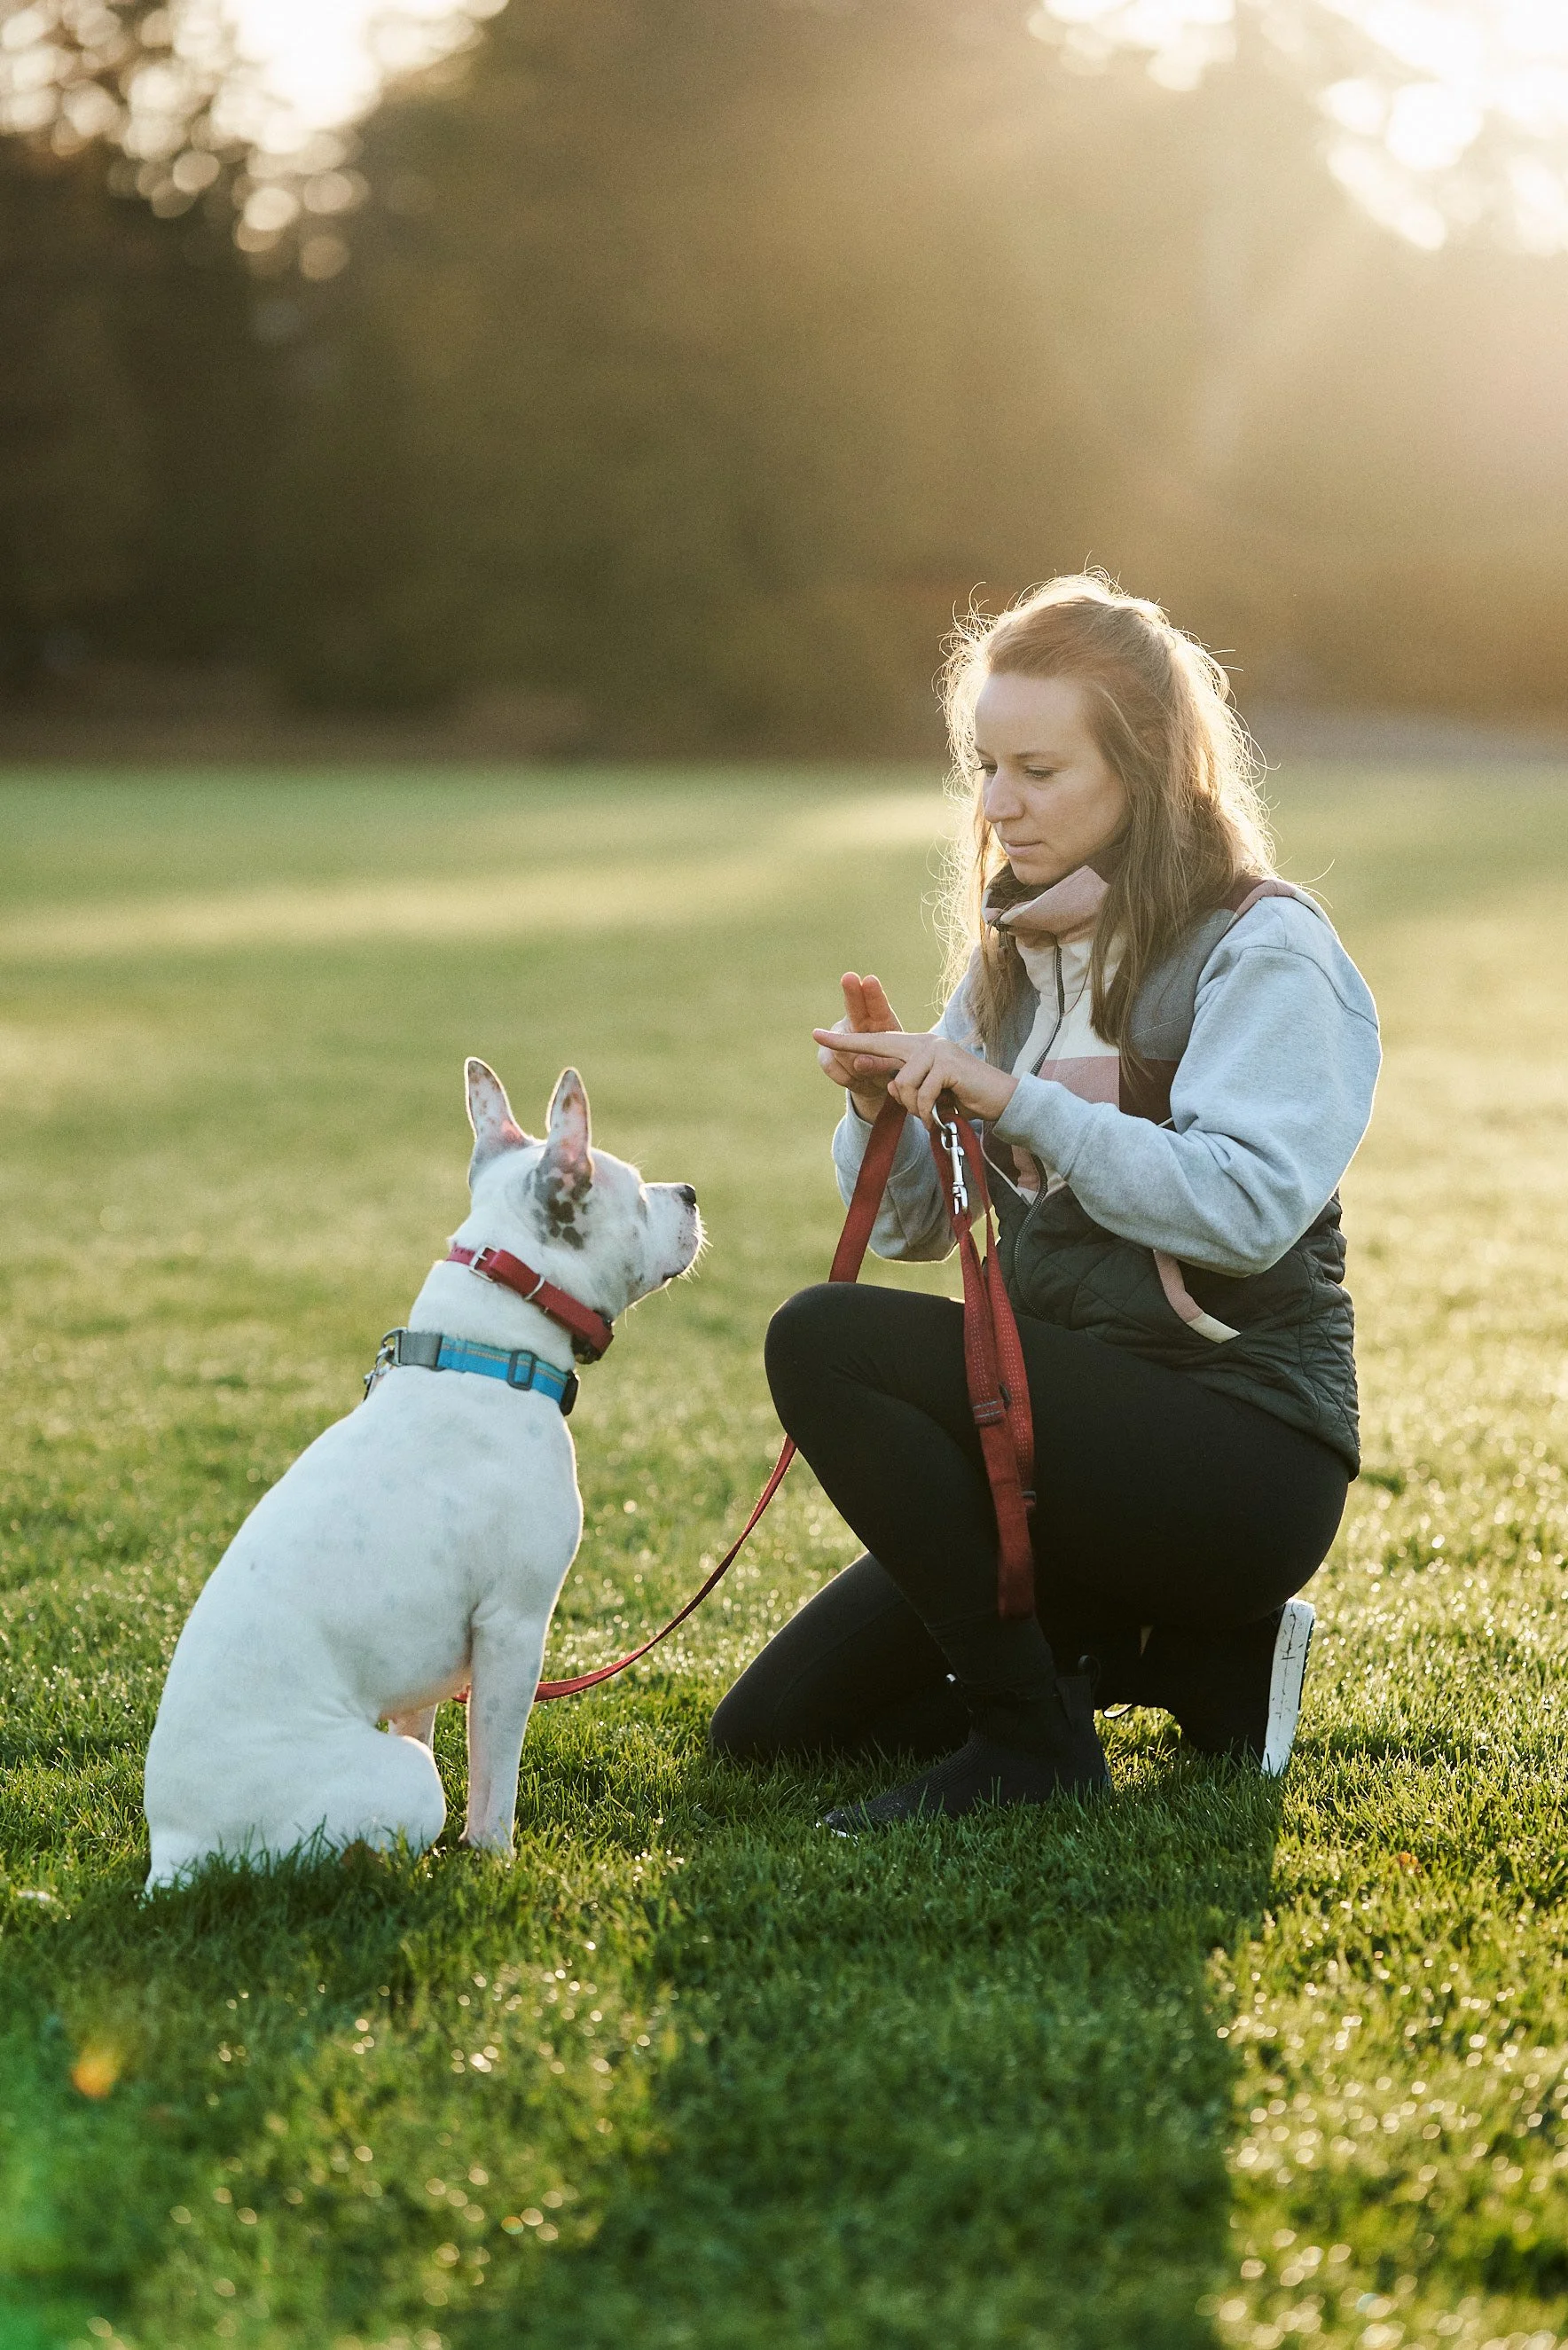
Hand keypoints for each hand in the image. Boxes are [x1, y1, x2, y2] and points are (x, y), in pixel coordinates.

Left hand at [810, 1021, 1018, 1127]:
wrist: (1000, 1101)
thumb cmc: (963, 1099)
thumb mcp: (929, 1094)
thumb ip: (909, 1086)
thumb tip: (889, 1084)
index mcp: (918, 1048)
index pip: (877, 1042)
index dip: (847, 1041)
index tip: (817, 1035)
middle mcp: (924, 1043)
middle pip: (878, 1047)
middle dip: (849, 1047)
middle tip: (819, 1036)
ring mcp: (936, 1051)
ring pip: (902, 1085)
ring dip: (915, 1109)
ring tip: (932, 1114)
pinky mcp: (947, 1065)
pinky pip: (921, 1096)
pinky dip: (928, 1114)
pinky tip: (940, 1118)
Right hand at [816, 972, 905, 1120]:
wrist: (875, 1084)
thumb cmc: (891, 1071)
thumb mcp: (894, 1071)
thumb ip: (882, 1066)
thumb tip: (859, 1062)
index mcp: (882, 1022)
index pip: (878, 1007)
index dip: (873, 994)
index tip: (870, 980)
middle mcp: (859, 1022)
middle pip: (855, 1007)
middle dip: (852, 993)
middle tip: (849, 978)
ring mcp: (839, 1035)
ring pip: (842, 1050)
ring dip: (857, 1068)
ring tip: (872, 1077)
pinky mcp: (825, 1054)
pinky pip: (831, 1065)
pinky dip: (846, 1078)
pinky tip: (857, 1080)